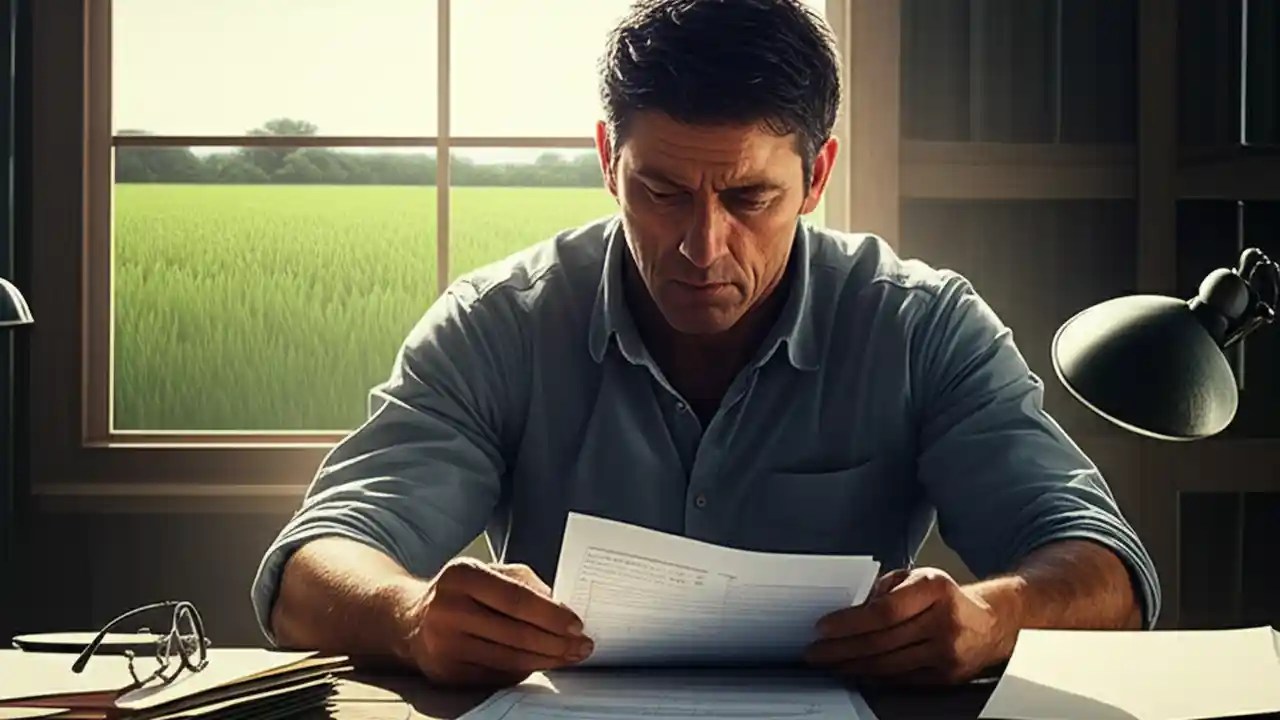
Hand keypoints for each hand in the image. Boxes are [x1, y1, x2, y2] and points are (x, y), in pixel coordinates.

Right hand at [403, 558, 593, 686]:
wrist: (412, 620)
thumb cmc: (461, 593)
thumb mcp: (488, 572)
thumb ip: (524, 583)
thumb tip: (562, 607)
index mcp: (462, 575)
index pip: (516, 598)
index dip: (550, 614)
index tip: (576, 624)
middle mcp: (449, 609)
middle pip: (515, 632)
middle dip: (556, 642)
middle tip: (582, 645)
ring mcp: (445, 644)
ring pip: (509, 658)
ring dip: (546, 660)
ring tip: (569, 656)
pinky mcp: (447, 672)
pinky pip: (497, 675)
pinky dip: (525, 671)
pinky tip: (541, 663)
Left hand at [803, 567, 1003, 686]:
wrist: (991, 623)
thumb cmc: (946, 596)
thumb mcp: (917, 577)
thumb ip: (883, 589)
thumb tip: (849, 608)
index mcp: (934, 589)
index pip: (884, 611)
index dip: (850, 623)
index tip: (824, 628)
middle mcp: (943, 621)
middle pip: (882, 641)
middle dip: (841, 649)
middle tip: (815, 652)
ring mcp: (947, 652)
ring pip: (889, 665)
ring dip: (852, 666)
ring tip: (829, 664)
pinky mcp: (947, 676)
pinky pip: (902, 679)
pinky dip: (874, 677)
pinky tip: (856, 672)